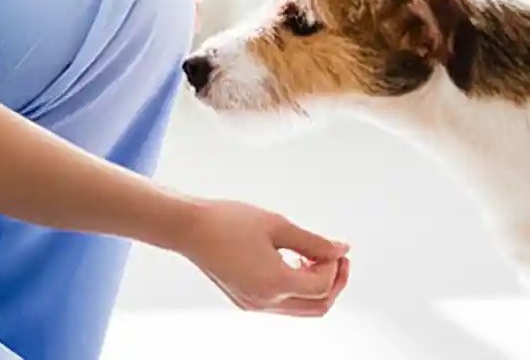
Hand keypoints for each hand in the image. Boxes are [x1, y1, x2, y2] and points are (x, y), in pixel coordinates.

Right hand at [173, 199, 350, 316]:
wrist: (190, 228)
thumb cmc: (227, 222)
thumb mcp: (278, 225)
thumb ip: (314, 242)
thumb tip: (340, 250)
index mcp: (274, 284)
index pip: (322, 286)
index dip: (334, 265)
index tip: (332, 246)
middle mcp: (265, 302)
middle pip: (317, 307)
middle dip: (333, 283)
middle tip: (337, 258)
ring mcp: (254, 305)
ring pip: (301, 308)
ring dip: (315, 286)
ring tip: (313, 256)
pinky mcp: (245, 300)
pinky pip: (282, 304)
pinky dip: (296, 287)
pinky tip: (293, 262)